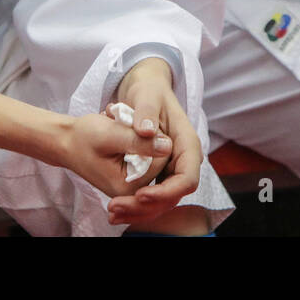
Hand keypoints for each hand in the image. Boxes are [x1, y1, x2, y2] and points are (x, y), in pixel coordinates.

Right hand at [56, 112, 172, 201]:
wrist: (66, 141)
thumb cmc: (83, 137)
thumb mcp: (110, 135)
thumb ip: (138, 141)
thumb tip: (168, 146)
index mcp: (128, 188)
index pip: (161, 160)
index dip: (151, 137)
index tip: (128, 126)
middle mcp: (133, 192)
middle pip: (160, 160)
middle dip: (146, 139)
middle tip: (123, 125)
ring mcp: (133, 185)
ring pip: (154, 156)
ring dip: (142, 140)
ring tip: (120, 129)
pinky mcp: (132, 177)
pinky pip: (146, 158)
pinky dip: (138, 144)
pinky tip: (123, 136)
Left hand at [105, 58, 203, 226]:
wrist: (146, 88)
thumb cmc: (148, 90)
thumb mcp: (146, 95)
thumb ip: (146, 111)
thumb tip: (146, 132)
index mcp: (186, 142)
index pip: (187, 177)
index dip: (167, 191)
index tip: (141, 195)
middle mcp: (182, 158)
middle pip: (173, 194)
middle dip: (148, 207)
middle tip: (117, 207)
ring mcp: (171, 166)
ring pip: (162, 199)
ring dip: (139, 210)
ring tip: (112, 212)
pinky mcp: (159, 170)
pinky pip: (152, 193)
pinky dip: (135, 203)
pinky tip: (115, 209)